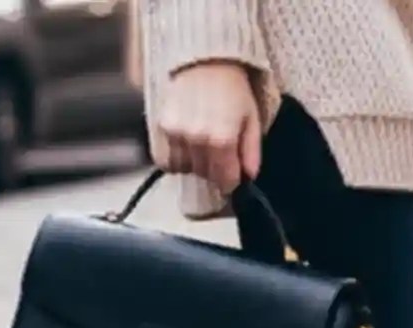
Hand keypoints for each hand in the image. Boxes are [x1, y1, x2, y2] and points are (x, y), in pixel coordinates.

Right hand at [153, 61, 261, 192]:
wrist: (205, 60)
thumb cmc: (233, 89)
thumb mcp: (252, 119)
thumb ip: (251, 152)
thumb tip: (249, 176)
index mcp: (223, 139)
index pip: (226, 181)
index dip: (232, 180)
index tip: (233, 174)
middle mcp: (197, 139)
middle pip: (205, 175)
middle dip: (215, 170)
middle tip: (220, 153)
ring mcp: (176, 134)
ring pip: (185, 170)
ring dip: (195, 164)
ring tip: (202, 144)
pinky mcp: (161, 127)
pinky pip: (166, 159)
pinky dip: (176, 158)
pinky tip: (186, 144)